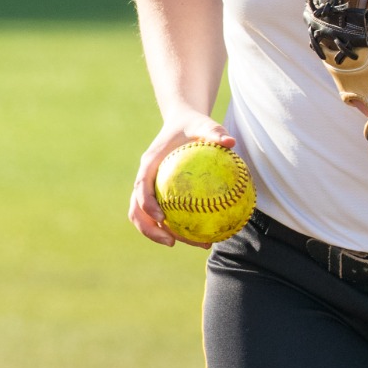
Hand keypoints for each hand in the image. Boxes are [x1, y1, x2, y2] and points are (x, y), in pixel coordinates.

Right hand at [128, 114, 236, 247]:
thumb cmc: (192, 125)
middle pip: (137, 209)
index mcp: (149, 163)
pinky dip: (178, 228)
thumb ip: (215, 133)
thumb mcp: (204, 125)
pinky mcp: (160, 194)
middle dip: (149, 229)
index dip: (147, 204)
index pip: (141, 186)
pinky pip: (165, 215)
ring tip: (190, 244)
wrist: (182, 123)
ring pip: (147, 217)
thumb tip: (231, 143)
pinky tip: (203, 235)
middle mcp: (146, 178)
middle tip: (171, 242)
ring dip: (160, 234)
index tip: (162, 217)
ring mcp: (151, 188)